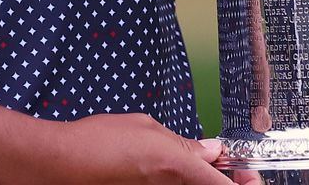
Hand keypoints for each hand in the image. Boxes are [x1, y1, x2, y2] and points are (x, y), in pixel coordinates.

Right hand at [49, 114, 246, 183]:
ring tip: (194, 163)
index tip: (248, 172)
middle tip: (222, 163)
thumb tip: (207, 151)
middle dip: (222, 177)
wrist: (60, 166)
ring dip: (198, 178)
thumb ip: (183, 144)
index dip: (246, 182)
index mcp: (179, 170)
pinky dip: (176, 181)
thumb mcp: (148, 129)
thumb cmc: (97, 144)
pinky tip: (167, 171)